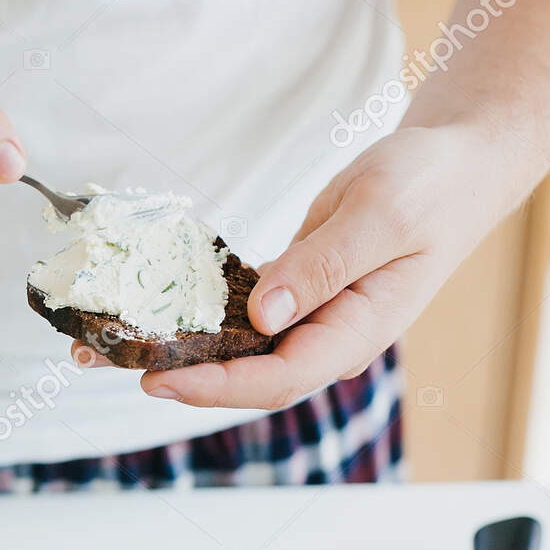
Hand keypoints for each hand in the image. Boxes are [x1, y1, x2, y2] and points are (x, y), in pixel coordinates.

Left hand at [105, 125, 515, 409]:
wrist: (454, 166)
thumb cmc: (431, 185)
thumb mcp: (380, 215)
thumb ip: (322, 266)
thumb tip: (262, 316)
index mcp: (357, 331)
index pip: (279, 377)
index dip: (216, 384)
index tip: (159, 378)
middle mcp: (324, 337)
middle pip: (242, 375)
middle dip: (173, 375)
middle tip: (97, 362)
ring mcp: (305, 319)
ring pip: (229, 349)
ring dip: (167, 348)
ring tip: (96, 344)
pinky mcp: (288, 294)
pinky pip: (231, 314)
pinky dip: (187, 313)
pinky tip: (140, 309)